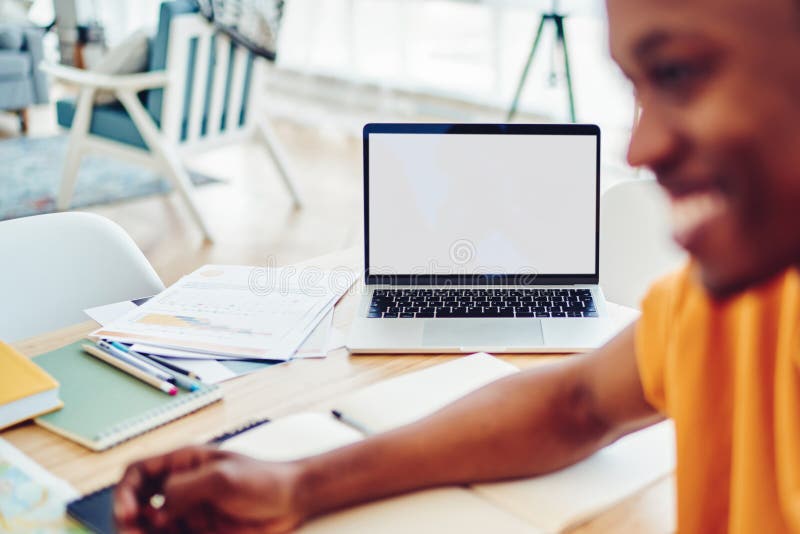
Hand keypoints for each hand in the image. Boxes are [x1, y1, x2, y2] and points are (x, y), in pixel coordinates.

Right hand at [114, 446, 306, 533]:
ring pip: (151, 526)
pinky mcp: (198, 530)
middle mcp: (180, 487)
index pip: (138, 472)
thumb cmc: (263, 479)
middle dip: (129, 520)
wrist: (292, 501)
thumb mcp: (222, 478)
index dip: (124, 492)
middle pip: (137, 503)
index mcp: (183, 463)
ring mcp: (188, 510)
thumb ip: (186, 488)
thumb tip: (158, 504)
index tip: (126, 513)